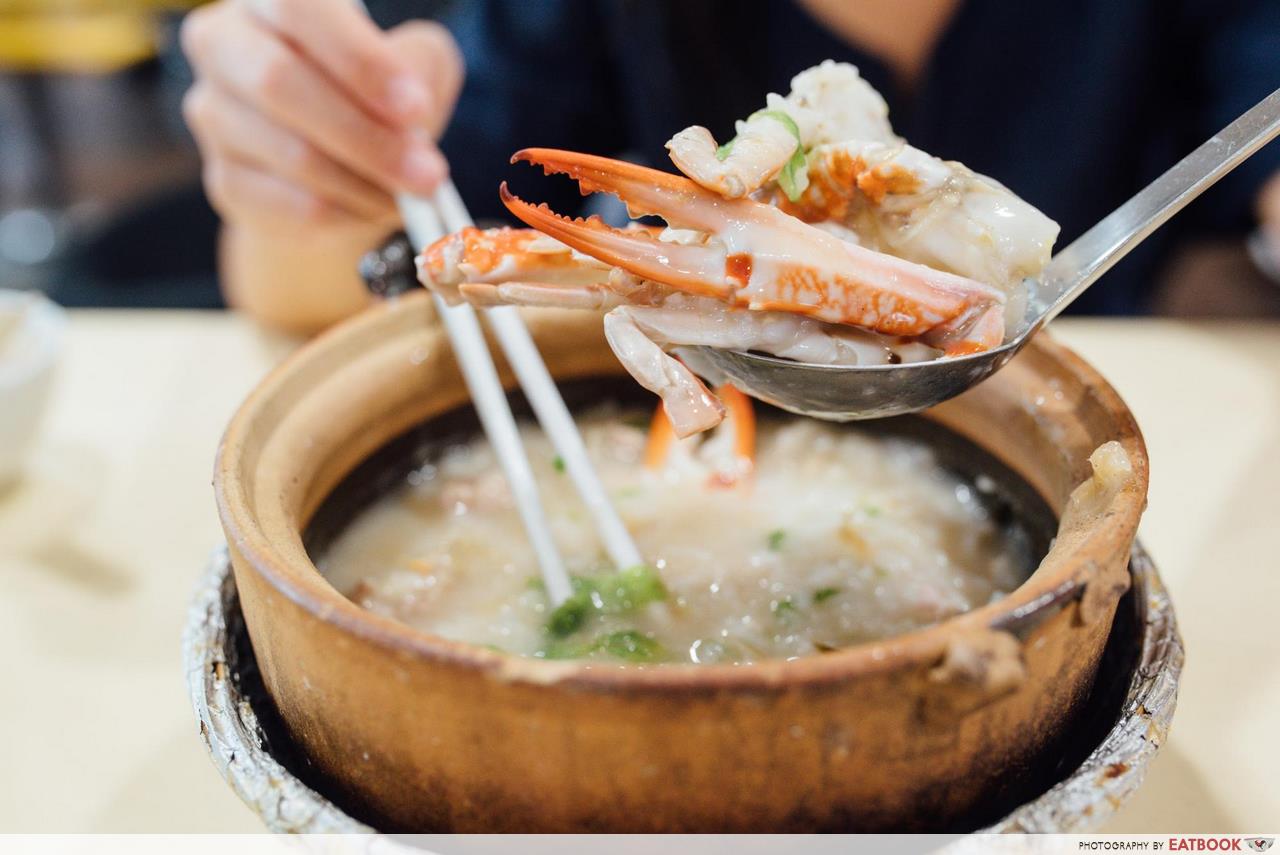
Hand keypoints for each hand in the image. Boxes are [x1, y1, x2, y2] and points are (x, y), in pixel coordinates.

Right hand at [181, 0, 462, 233]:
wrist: (342, 171)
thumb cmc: (379, 99)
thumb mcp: (416, 63)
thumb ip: (421, 64)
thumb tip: (412, 104)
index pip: (298, 10)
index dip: (359, 60)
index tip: (415, 108)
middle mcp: (225, 45)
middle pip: (278, 83)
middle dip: (367, 137)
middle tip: (429, 175)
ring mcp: (215, 115)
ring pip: (291, 155)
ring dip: (365, 183)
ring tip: (412, 196)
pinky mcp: (226, 179)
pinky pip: (291, 205)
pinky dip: (347, 214)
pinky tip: (376, 207)